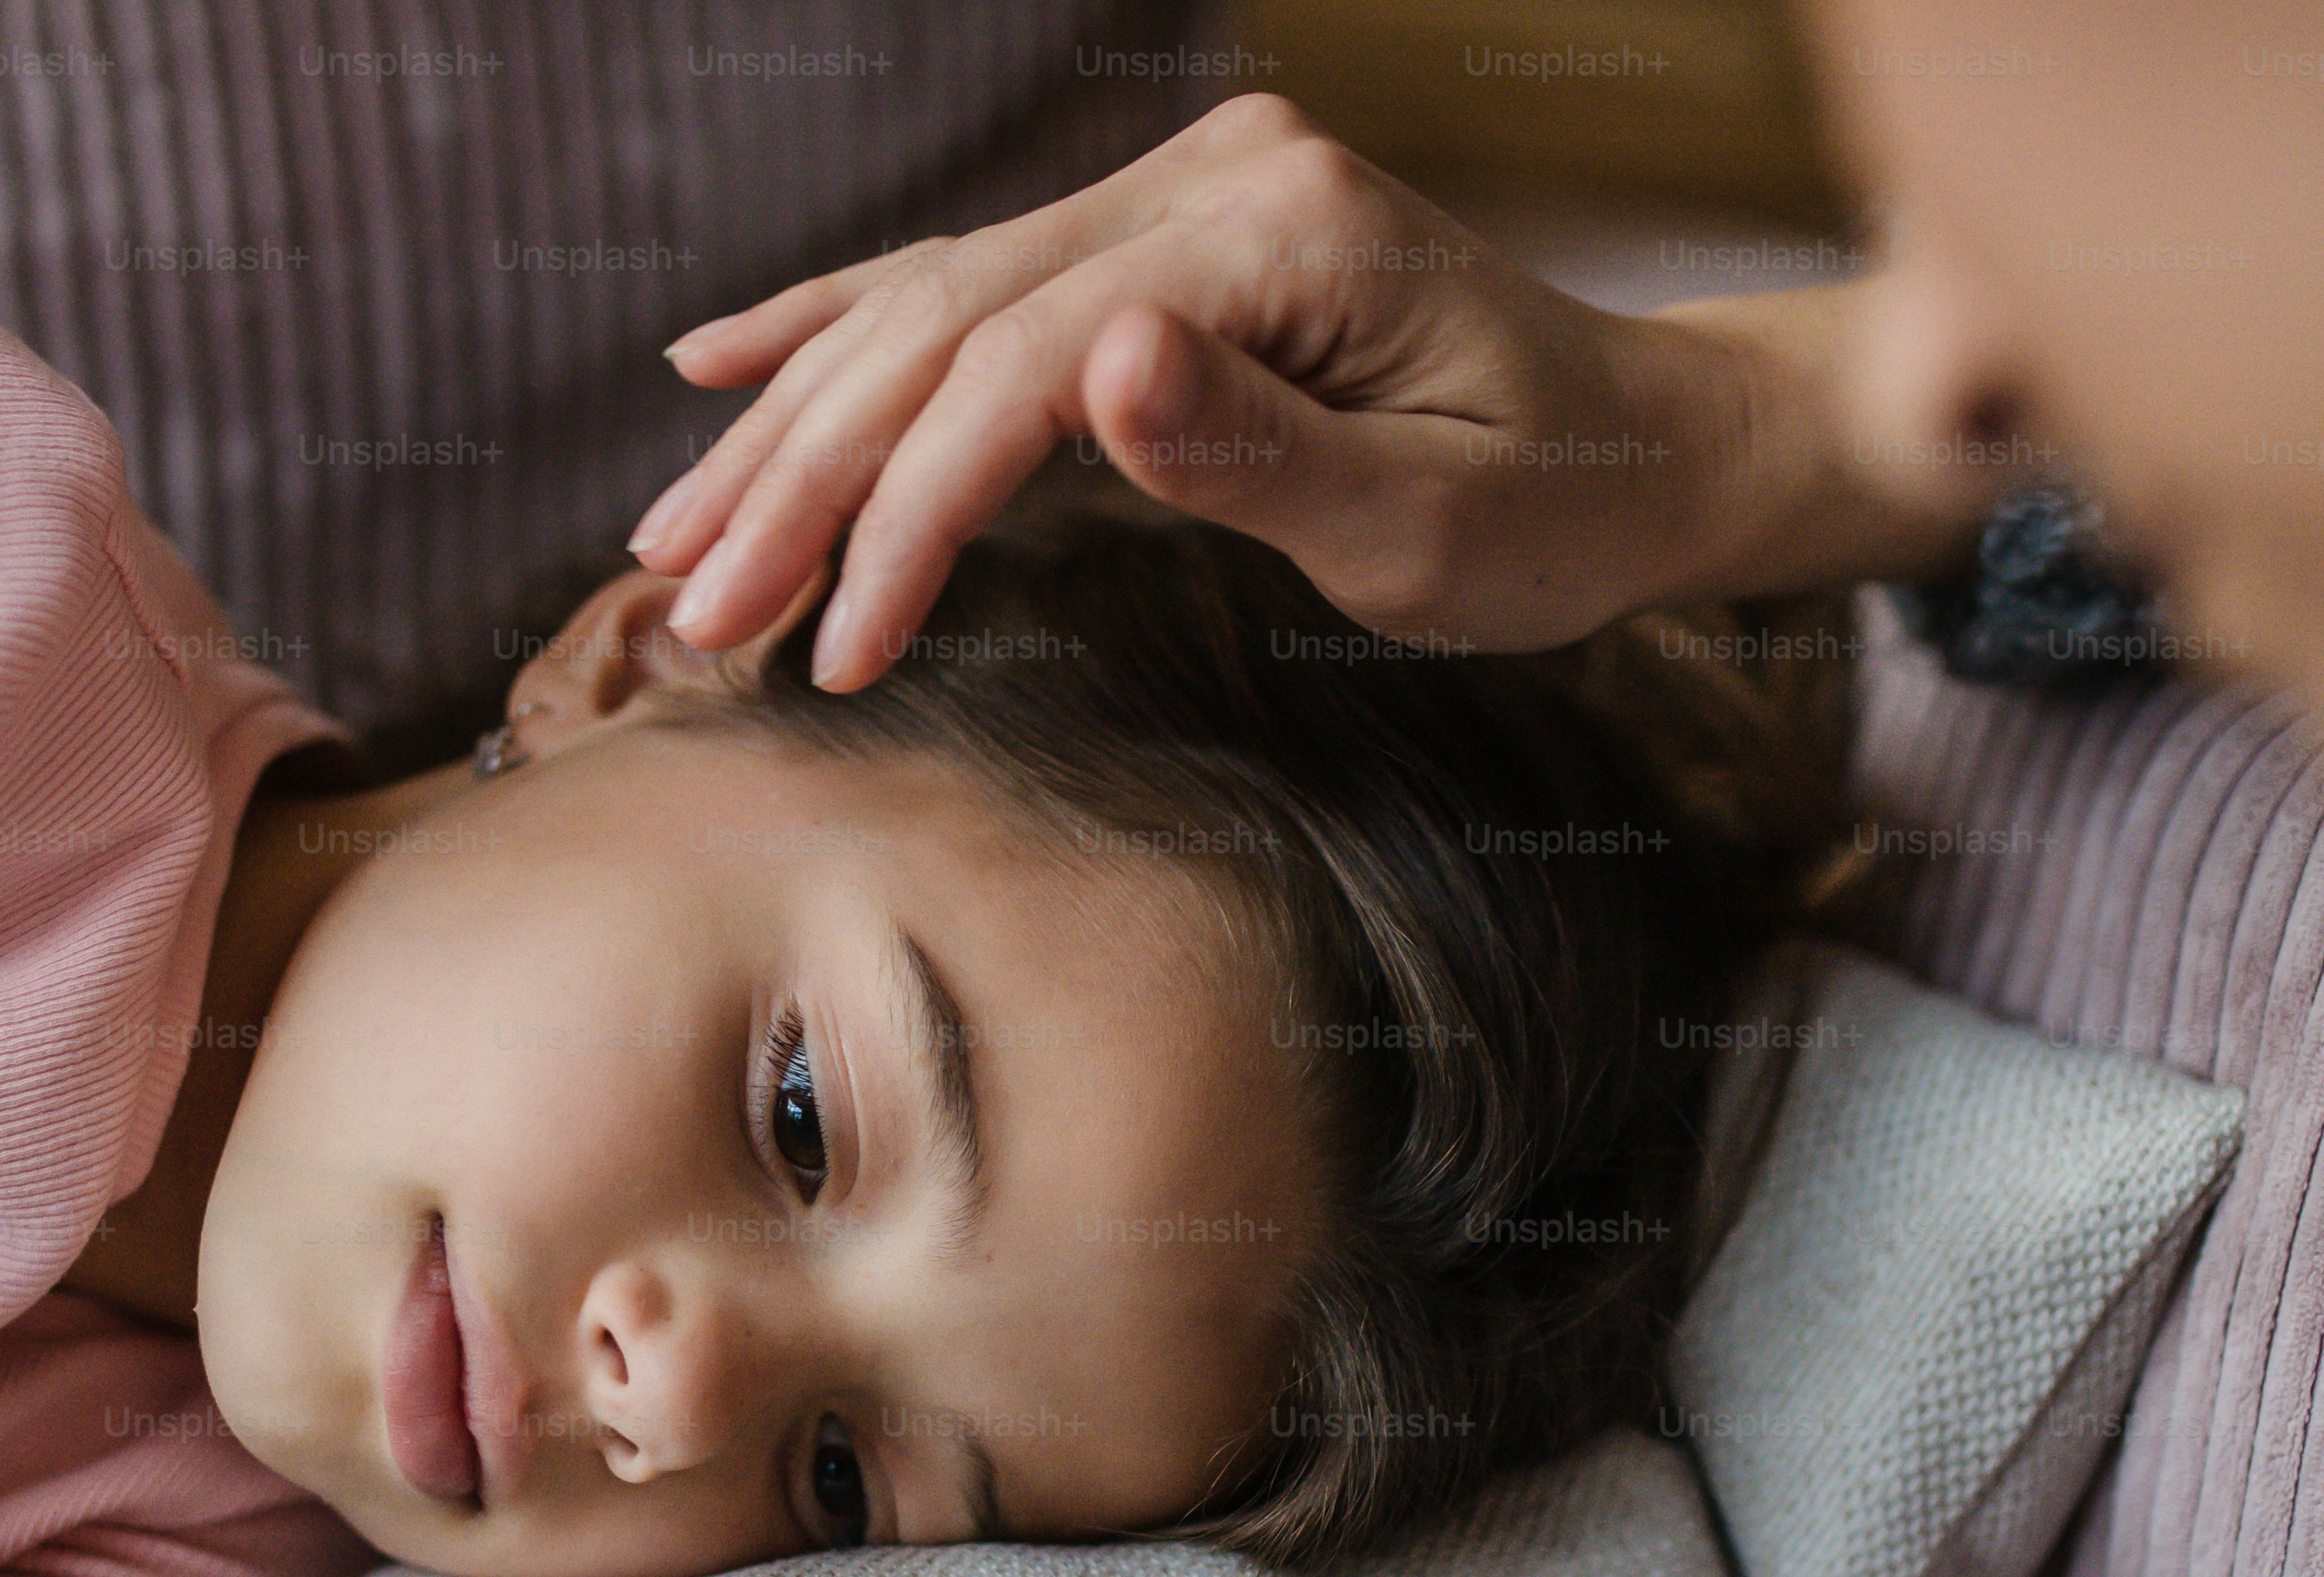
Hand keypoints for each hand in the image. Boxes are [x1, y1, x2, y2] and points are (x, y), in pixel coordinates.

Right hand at [631, 93, 1990, 691]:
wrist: (1649, 445)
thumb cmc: (1562, 507)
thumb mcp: (1443, 527)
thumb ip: (1270, 457)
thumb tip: (1103, 373)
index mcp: (1280, 236)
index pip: (1026, 373)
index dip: (909, 512)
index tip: (830, 646)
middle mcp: (1213, 182)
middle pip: (949, 322)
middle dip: (807, 474)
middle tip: (691, 607)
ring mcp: (1180, 196)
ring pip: (933, 299)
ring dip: (796, 419)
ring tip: (674, 535)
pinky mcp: (1163, 238)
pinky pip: (970, 280)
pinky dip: (842, 326)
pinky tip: (725, 361)